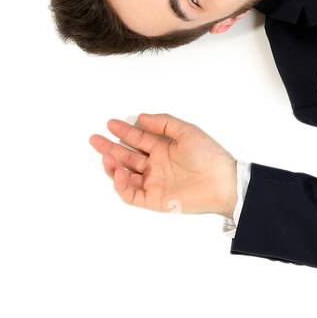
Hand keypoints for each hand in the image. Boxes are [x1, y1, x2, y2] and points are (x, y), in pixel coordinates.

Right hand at [90, 113, 237, 217]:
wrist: (221, 182)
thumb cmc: (208, 155)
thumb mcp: (187, 132)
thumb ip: (164, 124)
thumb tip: (141, 117)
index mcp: (165, 149)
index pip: (139, 140)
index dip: (124, 131)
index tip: (110, 123)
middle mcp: (157, 166)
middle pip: (128, 156)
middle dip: (110, 148)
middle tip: (95, 139)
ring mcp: (154, 183)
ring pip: (125, 175)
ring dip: (113, 165)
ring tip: (106, 156)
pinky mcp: (153, 199)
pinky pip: (130, 193)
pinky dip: (121, 184)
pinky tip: (118, 171)